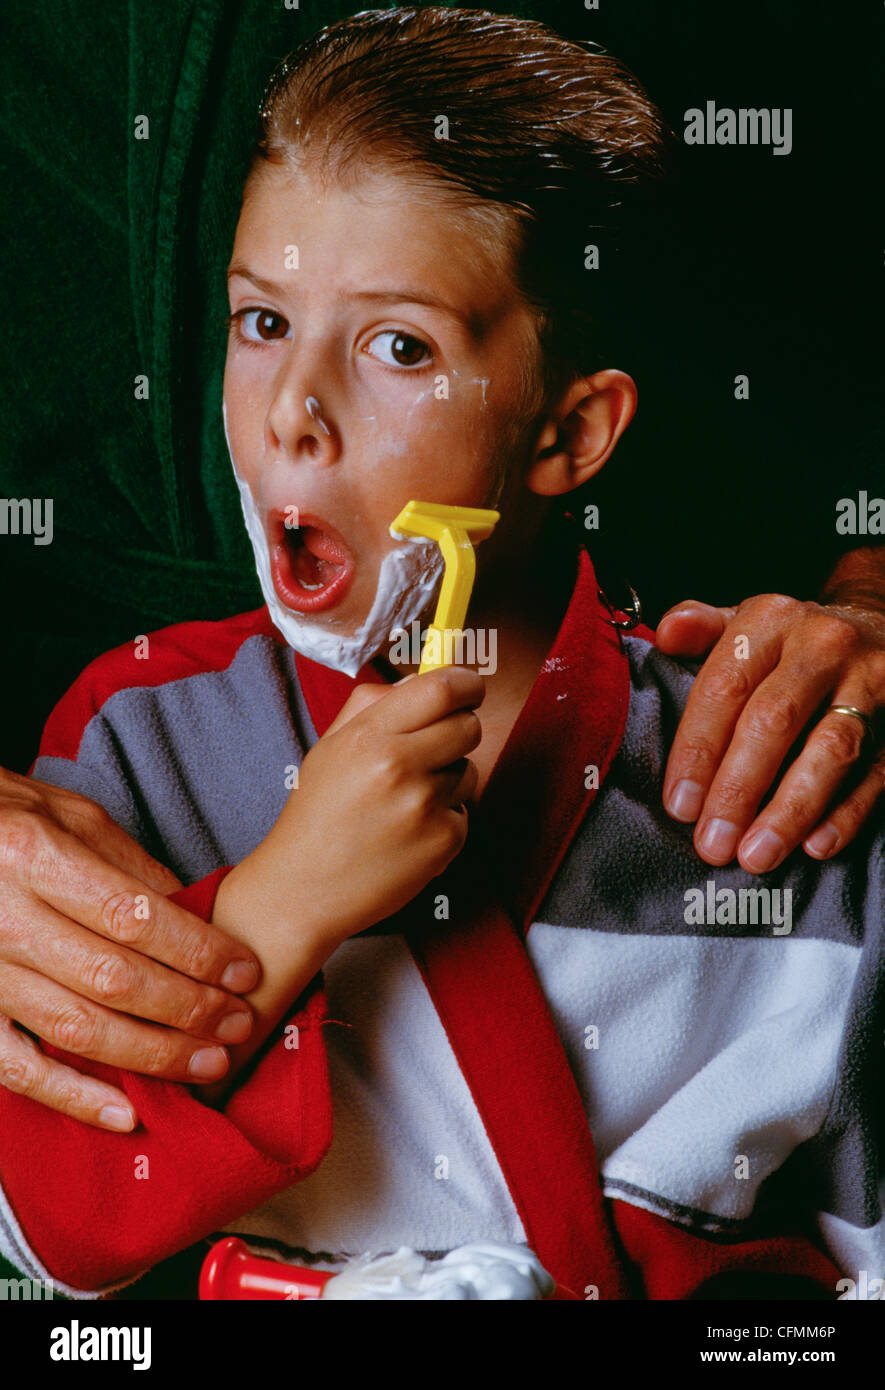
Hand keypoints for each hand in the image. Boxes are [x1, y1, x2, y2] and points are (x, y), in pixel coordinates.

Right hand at [0, 769, 261, 1129]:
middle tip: (238, 1023)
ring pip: (74, 1027)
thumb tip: (198, 922)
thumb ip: (132, 871)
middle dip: (187, 1008)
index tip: (244, 972)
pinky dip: (72, 1096)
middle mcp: (4, 917)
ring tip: (207, 1063)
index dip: (197, 951)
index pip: (134, 917)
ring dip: (150, 1054)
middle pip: (112, 978)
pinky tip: (125, 1113)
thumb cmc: (8, 820)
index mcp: (35, 857)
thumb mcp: (73, 818)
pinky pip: (16, 1068)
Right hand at [215, 666, 482, 971]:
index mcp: (369, 736)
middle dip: (460, 731)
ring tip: (403, 804)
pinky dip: (443, 821)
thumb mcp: (330, 747)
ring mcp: (424, 806)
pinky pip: (463, 812)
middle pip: (468, 726)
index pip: (442, 689)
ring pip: (468, 770)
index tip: (470, 688)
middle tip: (436, 747)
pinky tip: (407, 836)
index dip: (466, 683)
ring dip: (448, 781)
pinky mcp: (443, 842)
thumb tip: (423, 679)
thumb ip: (374, 705)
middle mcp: (398, 766)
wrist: (302, 890)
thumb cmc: (317, 815)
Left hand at [657, 595, 884, 871]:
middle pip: (774, 721)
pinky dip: (848, 812)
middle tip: (713, 844)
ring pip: (831, 749)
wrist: (882, 626)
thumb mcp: (746, 623)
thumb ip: (701, 628)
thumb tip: (666, 635)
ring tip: (756, 855)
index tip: (680, 805)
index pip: (725, 687)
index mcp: (772, 620)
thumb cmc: (792, 641)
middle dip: (738, 789)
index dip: (698, 749)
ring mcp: (872, 680)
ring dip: (790, 810)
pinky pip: (878, 771)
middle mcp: (823, 644)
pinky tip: (816, 846)